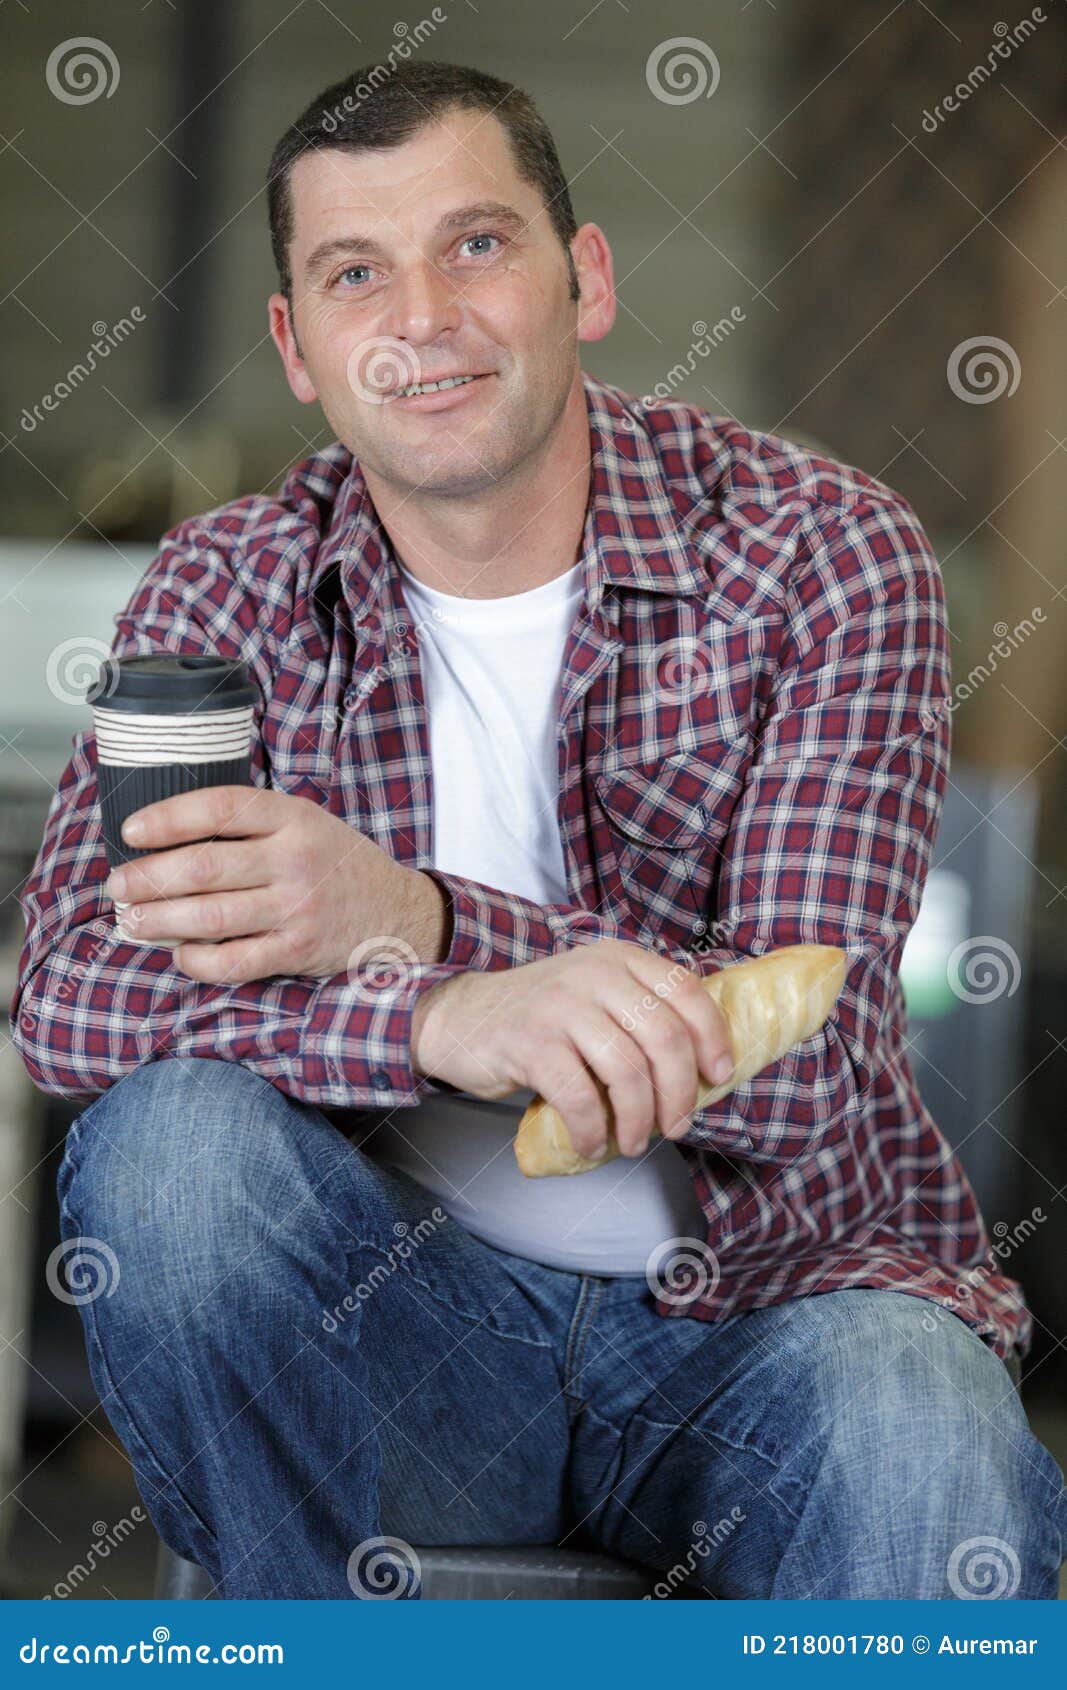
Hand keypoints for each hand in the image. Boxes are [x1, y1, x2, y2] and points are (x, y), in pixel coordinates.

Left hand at [105, 786, 448, 983]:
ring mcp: (297, 909)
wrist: (398, 913)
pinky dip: (197, 960)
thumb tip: (168, 831)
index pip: (219, 808)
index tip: (130, 831)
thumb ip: (251, 822)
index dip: (167, 818)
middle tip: (117, 886)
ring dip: (159, 921)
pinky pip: (233, 962)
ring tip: (131, 921)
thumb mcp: (306, 822)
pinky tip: (180, 953)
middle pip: (203, 868)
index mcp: (294, 818)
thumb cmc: (337, 864)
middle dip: (146, 878)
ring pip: (210, 917)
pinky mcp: (298, 952)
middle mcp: (295, 861)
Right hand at [410, 938, 733, 1159]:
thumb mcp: (592, 994)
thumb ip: (636, 1011)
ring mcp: (561, 1006)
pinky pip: (580, 1098)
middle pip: (665, 1038)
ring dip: (639, 1121)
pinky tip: (592, 1142)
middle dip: (680, 1093)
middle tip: (676, 1126)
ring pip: (628, 1073)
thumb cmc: (538, 1017)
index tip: (719, 1074)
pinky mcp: (531, 1044)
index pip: (686, 990)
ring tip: (632, 1143)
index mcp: (618, 959)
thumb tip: (699, 1068)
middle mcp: (594, 974)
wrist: (458, 1017)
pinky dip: (593, 1130)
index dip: (712, 1036)